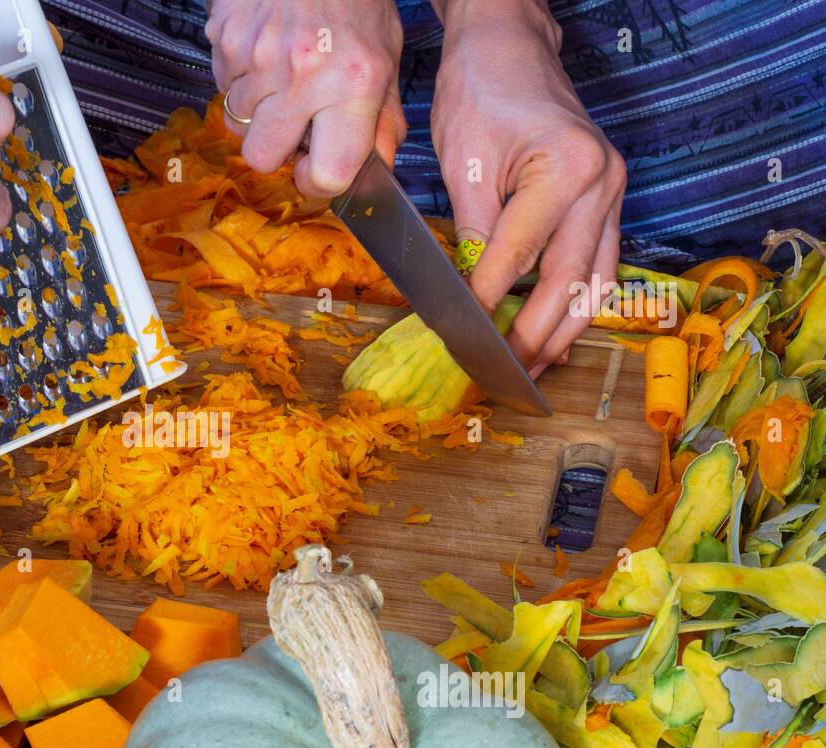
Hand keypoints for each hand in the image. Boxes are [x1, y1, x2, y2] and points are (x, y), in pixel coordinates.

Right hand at [205, 0, 405, 196]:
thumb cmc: (356, 2)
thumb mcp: (385, 58)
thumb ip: (381, 120)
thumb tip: (375, 170)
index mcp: (353, 83)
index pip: (327, 174)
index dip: (319, 181)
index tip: (318, 168)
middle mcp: (303, 73)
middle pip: (263, 158)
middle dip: (275, 148)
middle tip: (294, 123)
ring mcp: (257, 55)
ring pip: (237, 123)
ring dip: (257, 111)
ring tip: (282, 75)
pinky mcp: (225, 38)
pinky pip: (223, 85)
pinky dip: (241, 79)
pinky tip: (265, 52)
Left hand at [431, 0, 624, 373]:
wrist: (508, 48)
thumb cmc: (481, 92)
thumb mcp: (463, 161)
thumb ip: (471, 231)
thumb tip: (467, 295)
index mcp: (568, 168)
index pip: (520, 256)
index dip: (491, 303)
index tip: (466, 339)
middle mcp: (602, 182)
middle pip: (573, 279)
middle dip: (541, 333)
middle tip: (509, 372)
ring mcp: (612, 190)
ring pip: (599, 278)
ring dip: (568, 327)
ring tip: (535, 364)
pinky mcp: (605, 197)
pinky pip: (598, 259)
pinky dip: (577, 298)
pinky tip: (553, 327)